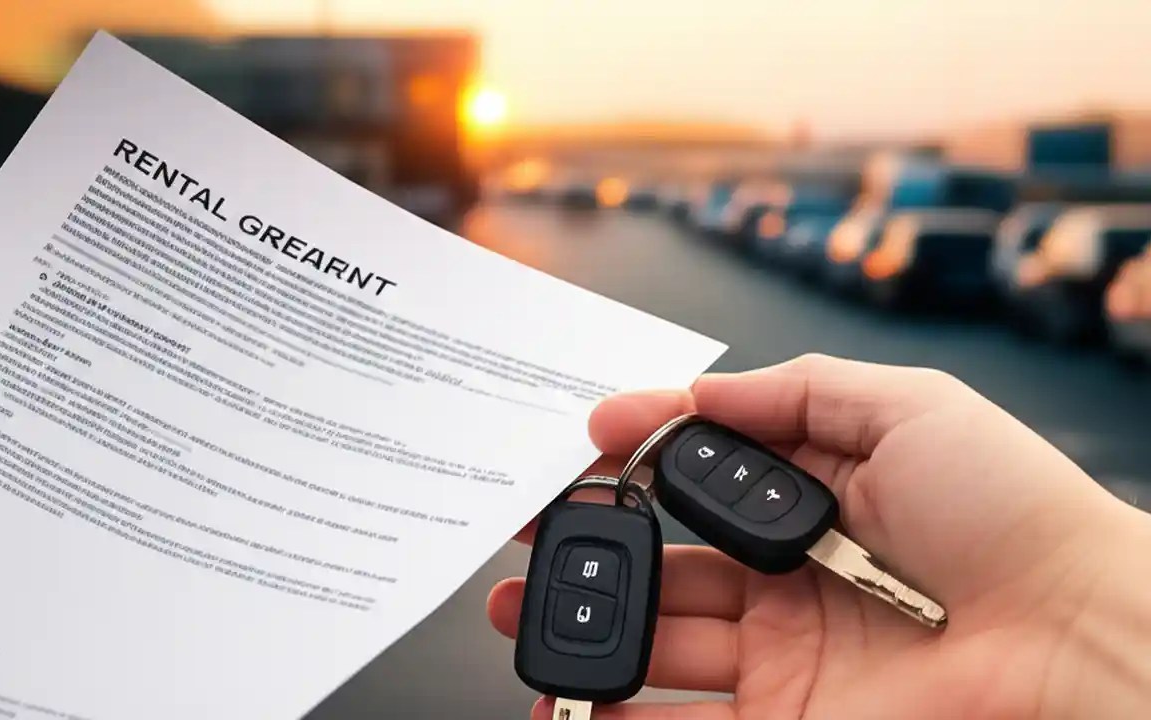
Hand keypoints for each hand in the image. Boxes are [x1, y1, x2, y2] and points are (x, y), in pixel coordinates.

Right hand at [488, 354, 1150, 718]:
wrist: (1081, 642)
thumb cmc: (1015, 513)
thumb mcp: (906, 408)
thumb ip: (792, 393)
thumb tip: (686, 392)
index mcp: (816, 503)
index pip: (699, 479)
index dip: (634, 461)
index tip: (578, 444)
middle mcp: (791, 584)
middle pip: (666, 567)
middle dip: (590, 551)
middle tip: (528, 538)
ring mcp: (786, 662)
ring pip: (662, 645)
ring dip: (587, 632)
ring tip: (520, 615)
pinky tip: (573, 702)